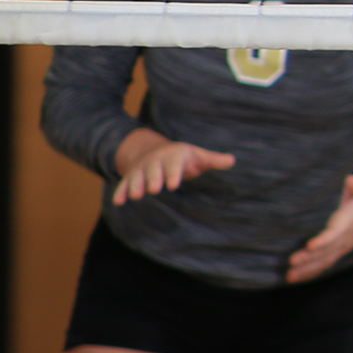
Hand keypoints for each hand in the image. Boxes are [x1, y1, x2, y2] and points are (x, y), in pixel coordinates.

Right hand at [111, 131, 234, 205]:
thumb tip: (233, 160)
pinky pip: (124, 184)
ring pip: (137, 176)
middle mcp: (156, 161)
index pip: (174, 164)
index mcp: (173, 156)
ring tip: (136, 196)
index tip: (173, 184)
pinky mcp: (131, 177)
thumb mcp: (197, 156)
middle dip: (153, 178)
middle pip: (154, 170)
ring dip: (135, 185)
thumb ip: (213, 160)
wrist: (153, 150)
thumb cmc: (182, 158)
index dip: (173, 173)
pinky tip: (119, 202)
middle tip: (153, 189)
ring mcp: (142, 169)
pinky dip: (121, 191)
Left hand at [286, 165, 352, 282]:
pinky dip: (311, 272)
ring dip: (307, 270)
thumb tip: (352, 180)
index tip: (310, 246)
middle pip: (327, 251)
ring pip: (324, 261)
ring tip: (290, 277)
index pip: (336, 233)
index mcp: (349, 222)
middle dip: (309, 259)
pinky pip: (324, 264)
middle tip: (292, 263)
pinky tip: (297, 278)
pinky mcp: (338, 250)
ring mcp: (342, 247)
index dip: (324, 241)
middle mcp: (345, 238)